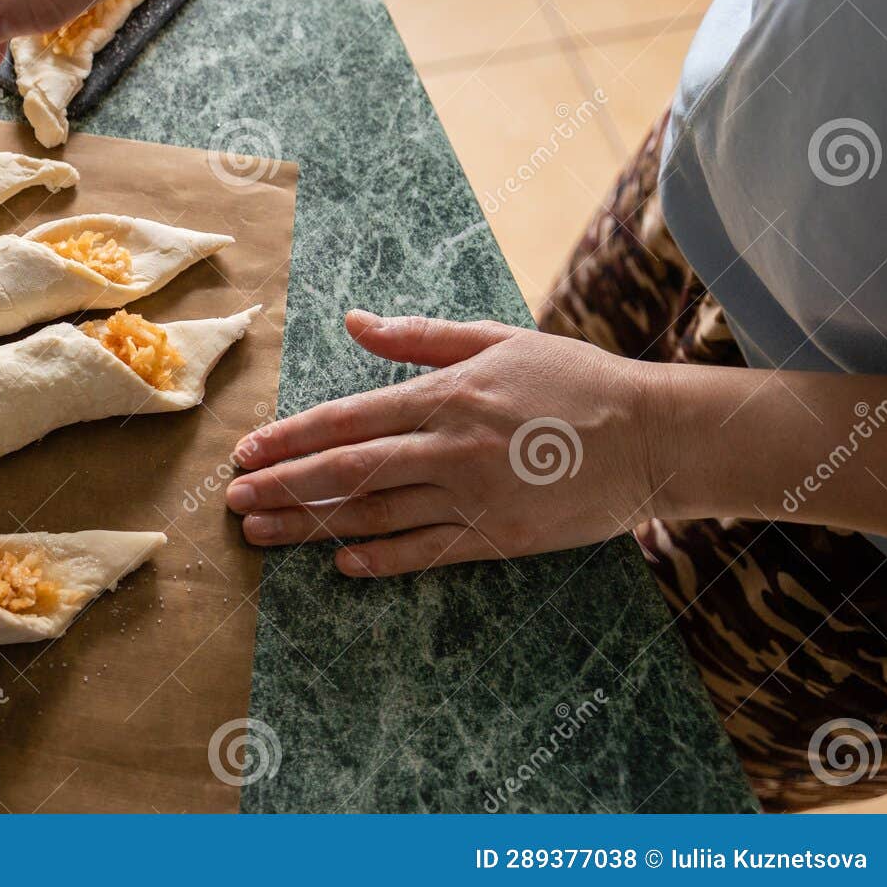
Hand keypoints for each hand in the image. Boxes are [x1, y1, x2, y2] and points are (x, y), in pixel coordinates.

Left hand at [227, 311, 665, 577]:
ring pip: (375, 516)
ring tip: (262, 534)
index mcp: (445, 395)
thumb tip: (352, 321)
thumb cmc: (571, 380)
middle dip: (282, 487)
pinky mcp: (500, 536)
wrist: (653, 437)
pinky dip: (381, 560)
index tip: (246, 451)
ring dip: (312, 527)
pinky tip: (340, 565)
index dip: (289, 437)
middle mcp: (451, 448)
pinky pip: (427, 553)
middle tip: (233, 501)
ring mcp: (474, 497)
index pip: (347, 419)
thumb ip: (418, 336)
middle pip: (347, 472)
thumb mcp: (495, 339)